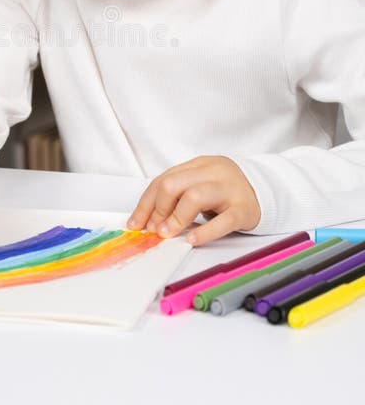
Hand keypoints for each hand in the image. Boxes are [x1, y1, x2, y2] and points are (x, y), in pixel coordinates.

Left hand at [127, 156, 259, 245]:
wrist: (267, 190)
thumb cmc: (227, 190)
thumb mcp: (201, 185)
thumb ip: (178, 196)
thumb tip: (150, 220)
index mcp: (198, 164)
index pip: (163, 180)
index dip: (146, 203)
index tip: (136, 223)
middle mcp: (212, 172)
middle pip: (174, 184)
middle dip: (158, 208)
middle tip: (154, 229)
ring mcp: (229, 189)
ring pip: (195, 196)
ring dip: (176, 218)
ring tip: (168, 234)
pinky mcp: (243, 209)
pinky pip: (222, 221)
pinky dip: (204, 232)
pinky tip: (191, 240)